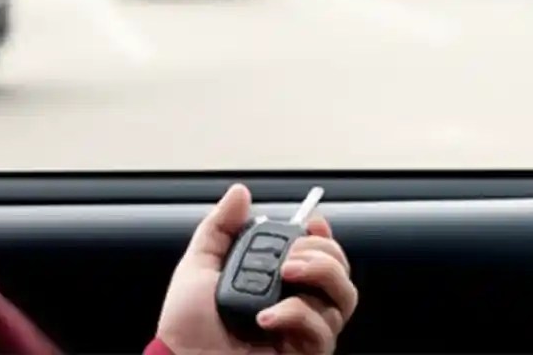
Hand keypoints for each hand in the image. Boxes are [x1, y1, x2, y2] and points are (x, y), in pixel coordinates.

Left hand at [155, 184, 357, 353]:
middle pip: (340, 272)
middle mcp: (296, 304)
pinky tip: (267, 317)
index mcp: (277, 282)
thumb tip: (240, 193)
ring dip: (318, 275)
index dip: (324, 236)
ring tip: (285, 275)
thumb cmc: (188, 326)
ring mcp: (303, 331)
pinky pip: (322, 330)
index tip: (312, 222)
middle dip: (322, 252)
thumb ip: (220, 227)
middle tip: (291, 256)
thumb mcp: (198, 265)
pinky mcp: (305, 354)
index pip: (319, 255)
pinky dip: (296, 315)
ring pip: (344, 298)